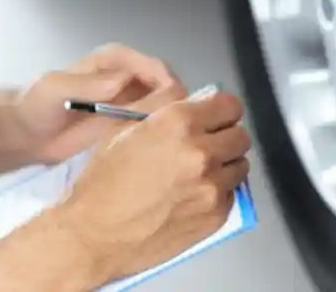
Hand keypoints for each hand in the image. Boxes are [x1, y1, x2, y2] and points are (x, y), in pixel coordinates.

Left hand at [13, 44, 182, 164]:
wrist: (26, 135)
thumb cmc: (37, 106)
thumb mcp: (57, 89)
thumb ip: (90, 84)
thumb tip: (124, 81)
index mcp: (115, 60)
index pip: (154, 67)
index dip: (168, 85)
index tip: (174, 107)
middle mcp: (129, 78)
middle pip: (167, 87)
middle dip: (175, 106)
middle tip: (173, 131)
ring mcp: (131, 103)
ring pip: (166, 108)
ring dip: (170, 123)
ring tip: (166, 143)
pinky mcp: (128, 125)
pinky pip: (153, 127)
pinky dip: (159, 136)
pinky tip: (156, 150)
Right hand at [49, 86, 252, 284]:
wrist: (95, 235)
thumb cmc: (102, 183)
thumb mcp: (123, 128)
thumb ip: (161, 107)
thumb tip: (191, 99)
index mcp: (178, 123)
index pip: (229, 105)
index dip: (220, 110)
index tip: (214, 117)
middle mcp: (201, 152)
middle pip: (240, 135)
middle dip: (224, 136)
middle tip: (205, 145)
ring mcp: (211, 187)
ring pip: (240, 165)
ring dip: (224, 165)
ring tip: (197, 173)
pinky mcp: (215, 216)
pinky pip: (231, 194)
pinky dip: (218, 192)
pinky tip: (192, 195)